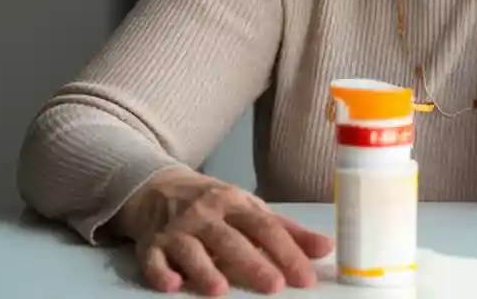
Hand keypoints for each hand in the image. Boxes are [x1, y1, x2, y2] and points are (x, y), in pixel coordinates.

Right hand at [112, 167, 333, 295]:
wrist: (157, 187)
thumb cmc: (213, 205)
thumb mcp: (249, 209)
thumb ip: (287, 231)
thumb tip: (326, 248)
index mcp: (235, 204)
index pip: (264, 227)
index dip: (286, 251)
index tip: (305, 277)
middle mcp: (206, 215)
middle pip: (230, 240)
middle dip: (252, 263)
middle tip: (274, 285)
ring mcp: (176, 230)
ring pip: (191, 250)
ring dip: (204, 269)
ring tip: (219, 290)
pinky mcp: (150, 245)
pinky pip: (152, 260)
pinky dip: (160, 273)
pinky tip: (171, 285)